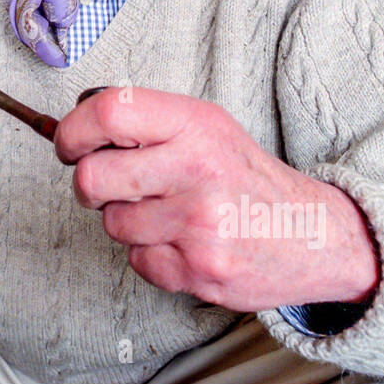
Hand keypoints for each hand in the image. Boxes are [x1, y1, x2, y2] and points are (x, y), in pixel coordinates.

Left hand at [54, 87, 378, 311]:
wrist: (314, 235)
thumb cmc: (247, 178)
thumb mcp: (207, 128)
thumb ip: (148, 124)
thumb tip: (76, 129)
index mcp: (195, 124)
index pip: (109, 113)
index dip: (73, 131)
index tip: (70, 145)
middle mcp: (196, 169)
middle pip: (92, 178)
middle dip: (91, 185)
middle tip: (110, 185)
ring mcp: (198, 224)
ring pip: (112, 223)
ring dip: (127, 221)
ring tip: (167, 213)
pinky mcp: (198, 270)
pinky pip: (137, 261)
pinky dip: (151, 254)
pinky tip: (183, 242)